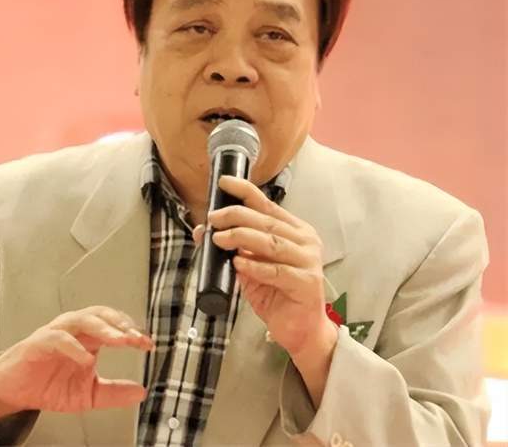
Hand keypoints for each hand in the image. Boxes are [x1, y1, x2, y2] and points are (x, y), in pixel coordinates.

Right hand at [0, 306, 152, 413]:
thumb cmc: (48, 385)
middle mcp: (75, 329)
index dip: (133, 332)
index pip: (115, 325)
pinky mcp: (38, 342)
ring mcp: (57, 332)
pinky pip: (59, 338)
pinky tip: (87, 359)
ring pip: (83, 319)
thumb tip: (141, 392)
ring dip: (104, 328)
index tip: (149, 345)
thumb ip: (113, 392)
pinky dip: (74, 347)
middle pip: (102, 315)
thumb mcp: (87, 394)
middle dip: (122, 325)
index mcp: (89, 337)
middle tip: (138, 338)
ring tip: (120, 341)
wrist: (13, 391)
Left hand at [194, 176, 336, 360]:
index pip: (267, 205)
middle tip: (213, 219)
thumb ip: (233, 249)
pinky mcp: (306, 283)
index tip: (223, 182)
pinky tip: (238, 264)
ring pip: (271, 242)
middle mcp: (305, 241)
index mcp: (294, 231)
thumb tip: (203, 231)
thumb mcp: (249, 268)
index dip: (245, 191)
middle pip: (266, 221)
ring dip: (241, 237)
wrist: (300, 330)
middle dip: (236, 216)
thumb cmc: (277, 295)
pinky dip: (254, 266)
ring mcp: (308, 261)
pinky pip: (276, 271)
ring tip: (219, 239)